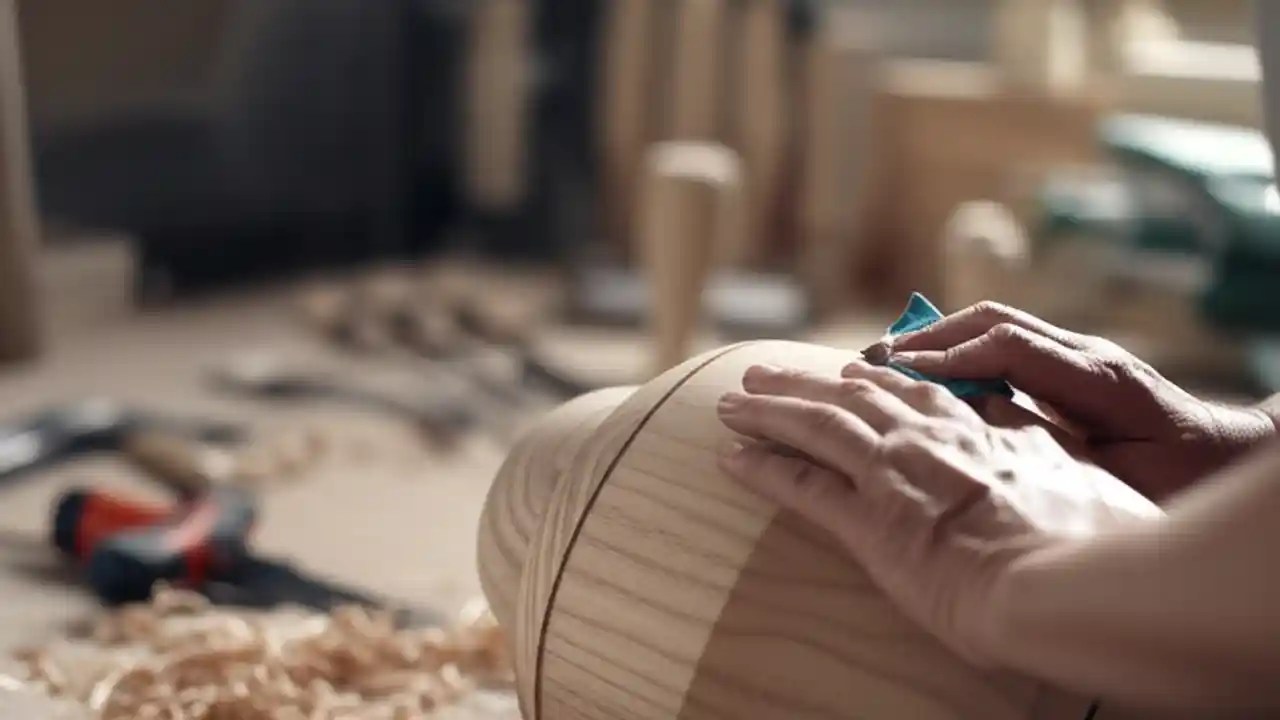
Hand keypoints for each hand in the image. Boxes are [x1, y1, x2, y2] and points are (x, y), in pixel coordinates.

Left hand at [716, 363, 1159, 665]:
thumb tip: (1059, 454)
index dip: (876, 380)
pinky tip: (730, 457)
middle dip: (805, 381)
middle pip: (853, 395)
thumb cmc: (1097, 546)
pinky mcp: (870, 521)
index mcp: (984, 431)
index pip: (917, 391)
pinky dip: (762, 467)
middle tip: (764, 371)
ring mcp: (898, 474)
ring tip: (730, 402)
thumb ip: (1056, 459)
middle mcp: (933, 440)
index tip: (850, 371)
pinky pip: (801, 485)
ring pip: (817, 425)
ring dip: (769, 411)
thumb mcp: (1088, 482)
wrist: (1070, 583)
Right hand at [877, 302, 1274, 499]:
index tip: (901, 376)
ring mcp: (1077, 352)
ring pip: (996, 323)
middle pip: (995, 320)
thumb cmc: (1178, 482)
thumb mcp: (1123, 477)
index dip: (952, 358)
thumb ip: (1060, 447)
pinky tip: (924, 370)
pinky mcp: (1068, 362)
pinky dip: (958, 348)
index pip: (1010, 348)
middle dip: (930, 336)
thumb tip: (990, 427)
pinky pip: (1004, 341)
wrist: (1224, 457)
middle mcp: (1085, 353)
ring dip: (938, 336)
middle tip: (874, 360)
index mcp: (1099, 379)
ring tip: (886, 359)